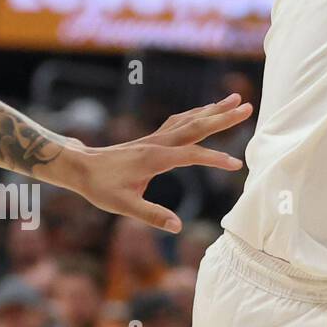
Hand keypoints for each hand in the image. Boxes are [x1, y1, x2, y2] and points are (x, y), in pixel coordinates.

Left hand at [64, 94, 252, 232]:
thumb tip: (177, 227)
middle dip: (223, 117)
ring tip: (235, 99)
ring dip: (214, 109)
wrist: (79, 167)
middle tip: (248, 106)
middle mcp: (159, 143)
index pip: (192, 155)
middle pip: (197, 126)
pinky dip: (198, 113)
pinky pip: (181, 121)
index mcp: (155, 158)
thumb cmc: (100, 187)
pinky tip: (205, 111)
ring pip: (191, 119)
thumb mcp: (123, 205)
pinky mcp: (153, 138)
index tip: (236, 164)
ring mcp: (157, 138)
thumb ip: (151, 215)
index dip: (215, 159)